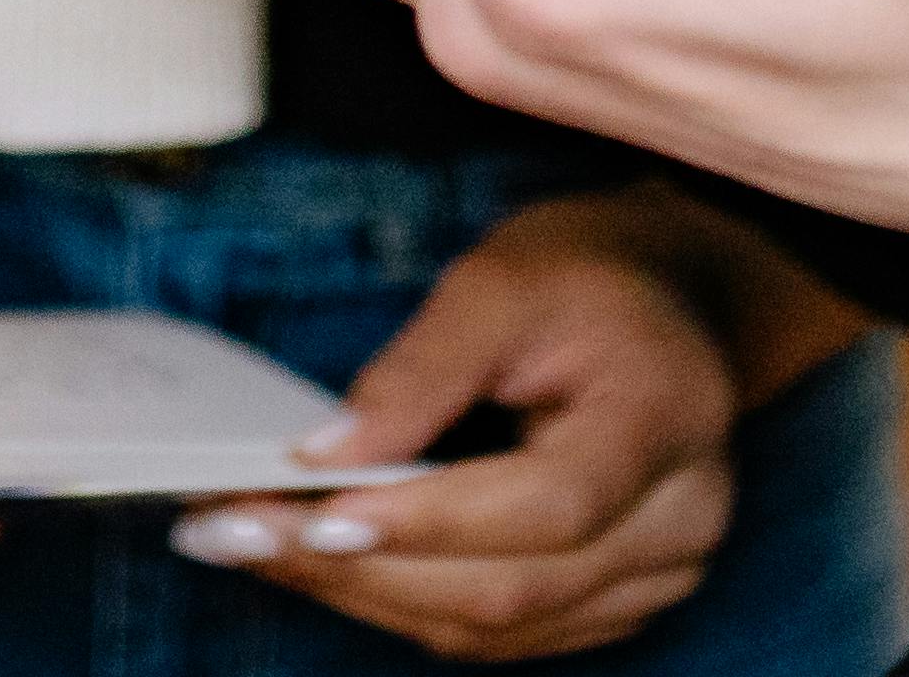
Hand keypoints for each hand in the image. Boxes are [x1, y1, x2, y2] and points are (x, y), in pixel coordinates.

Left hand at [163, 191, 765, 660]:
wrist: (671, 303)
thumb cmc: (588, 277)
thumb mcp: (502, 279)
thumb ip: (420, 370)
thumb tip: (325, 456)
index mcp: (667, 419)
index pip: (550, 505)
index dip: (431, 521)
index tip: (312, 508)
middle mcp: (680, 519)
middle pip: (509, 586)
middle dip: (356, 567)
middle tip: (228, 530)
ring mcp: (656, 575)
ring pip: (494, 626)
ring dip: (361, 593)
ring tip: (248, 544)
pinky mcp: (613, 603)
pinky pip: (499, 632)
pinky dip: (402, 601)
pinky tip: (320, 559)